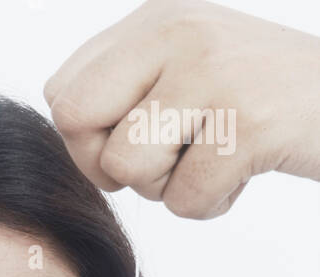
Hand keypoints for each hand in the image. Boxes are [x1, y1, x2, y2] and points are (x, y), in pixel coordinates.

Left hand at [43, 0, 319, 217]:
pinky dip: (212, 203)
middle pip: (78, 124)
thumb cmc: (263, 100)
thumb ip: (128, 89)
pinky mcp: (246, 123)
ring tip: (212, 159)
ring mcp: (213, 74)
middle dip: (109, 167)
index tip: (129, 144)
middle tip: (162, 162)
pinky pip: (184, 200)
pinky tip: (243, 170)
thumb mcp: (189, 70)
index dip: (84, 140)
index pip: (65, 92)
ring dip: (167, 187)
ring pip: (127, 169)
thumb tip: (69, 129)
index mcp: (156, 20)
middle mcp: (178, 33)